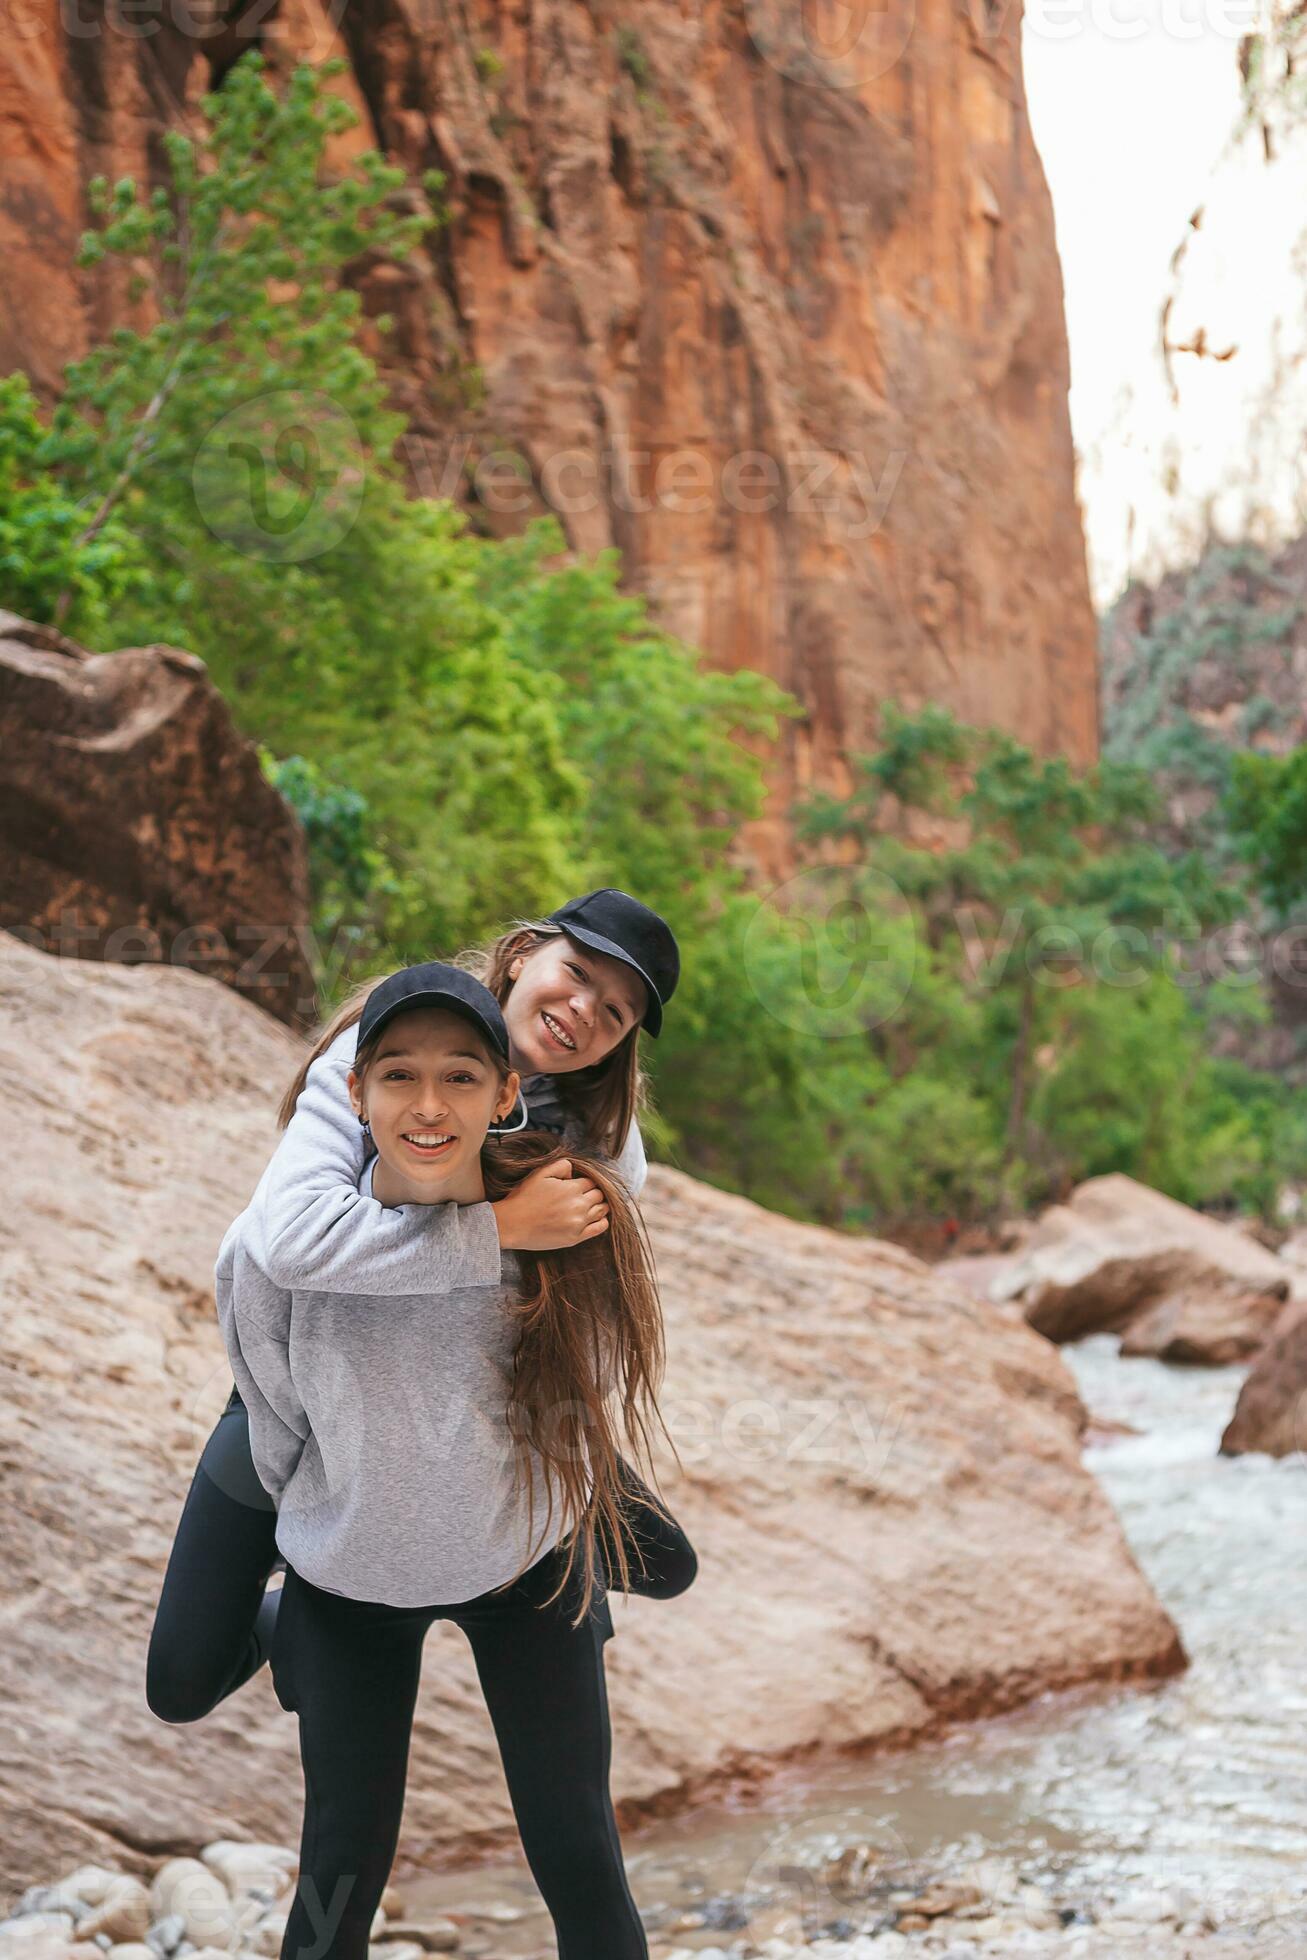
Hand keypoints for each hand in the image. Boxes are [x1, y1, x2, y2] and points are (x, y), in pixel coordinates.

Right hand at [491, 1158, 610, 1252]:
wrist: (512, 1224)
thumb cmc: (524, 1198)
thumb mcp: (540, 1174)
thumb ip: (561, 1166)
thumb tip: (574, 1171)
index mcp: (571, 1188)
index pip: (592, 1181)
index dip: (585, 1183)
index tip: (576, 1187)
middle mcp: (578, 1205)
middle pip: (599, 1195)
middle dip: (592, 1193)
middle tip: (581, 1197)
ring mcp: (578, 1222)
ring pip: (602, 1209)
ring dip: (599, 1206)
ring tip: (588, 1207)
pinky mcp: (575, 1237)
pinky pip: (600, 1227)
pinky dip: (602, 1221)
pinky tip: (594, 1218)